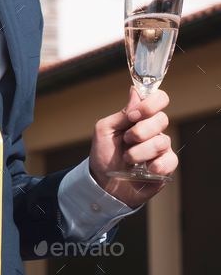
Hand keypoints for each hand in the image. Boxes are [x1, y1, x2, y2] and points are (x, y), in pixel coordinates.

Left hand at [88, 86, 177, 206]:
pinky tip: (146, 169)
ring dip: (140, 151)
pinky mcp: (166, 166)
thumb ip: (122, 113)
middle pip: (161, 119)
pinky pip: (171, 160)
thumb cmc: (104, 153)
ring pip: (162, 141)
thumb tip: (135, 91)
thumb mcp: (105, 129)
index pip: (158, 98)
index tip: (133, 115)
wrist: (104, 183)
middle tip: (127, 140)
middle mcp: (153, 129)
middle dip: (140, 131)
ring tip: (128, 158)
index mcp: (139, 116)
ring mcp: (161, 147)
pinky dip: (156, 164)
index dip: (149, 104)